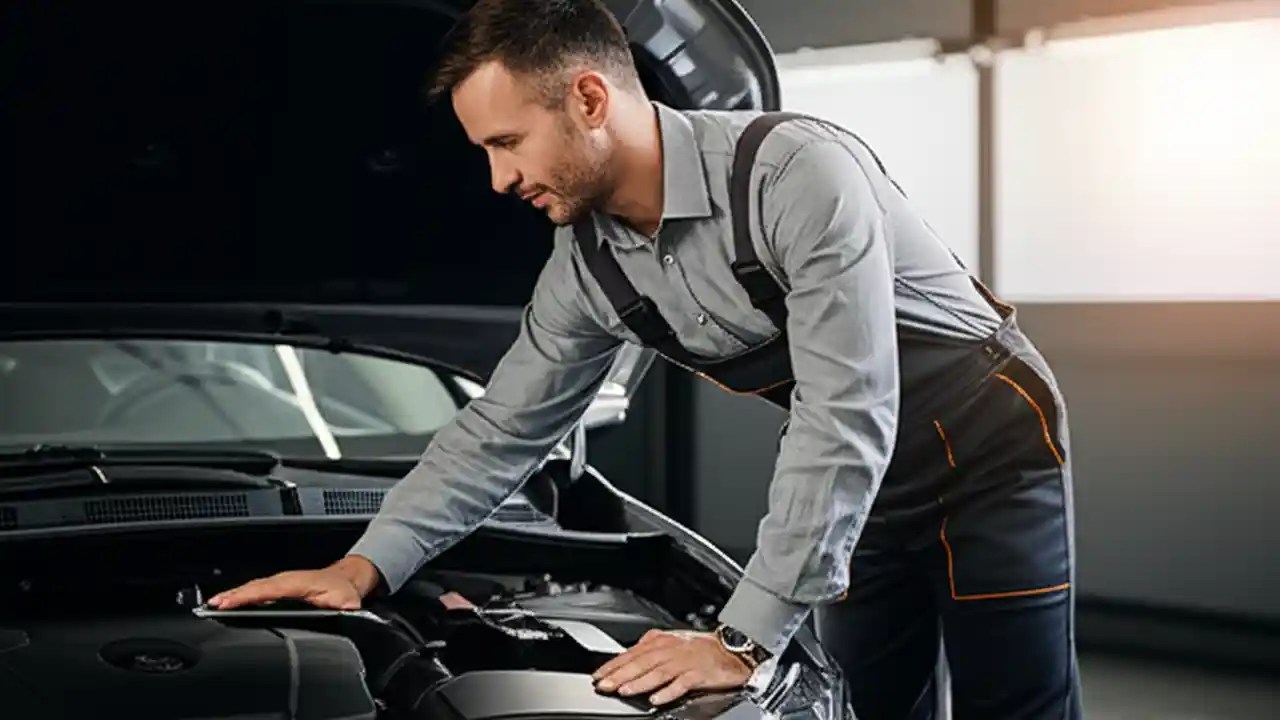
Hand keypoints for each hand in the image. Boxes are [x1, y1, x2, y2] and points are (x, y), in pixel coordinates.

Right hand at [207, 556, 379, 609]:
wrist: (348, 578)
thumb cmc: (344, 590)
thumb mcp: (348, 601)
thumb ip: (345, 608)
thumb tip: (346, 612)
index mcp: (299, 583)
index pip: (268, 589)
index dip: (248, 596)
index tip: (229, 602)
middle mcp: (286, 581)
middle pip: (254, 588)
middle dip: (232, 596)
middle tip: (211, 605)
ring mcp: (281, 583)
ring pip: (253, 589)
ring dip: (233, 595)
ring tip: (213, 605)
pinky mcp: (279, 587)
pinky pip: (257, 591)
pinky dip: (241, 596)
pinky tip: (230, 602)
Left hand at [591, 629, 752, 705]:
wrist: (733, 650)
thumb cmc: (704, 648)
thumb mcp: (674, 641)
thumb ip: (652, 646)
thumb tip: (632, 650)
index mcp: (663, 642)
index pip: (632, 653)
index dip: (613, 664)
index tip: (598, 675)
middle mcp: (671, 650)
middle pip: (641, 663)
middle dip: (620, 674)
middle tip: (603, 685)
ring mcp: (685, 662)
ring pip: (657, 672)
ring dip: (639, 682)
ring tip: (624, 691)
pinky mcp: (699, 674)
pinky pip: (681, 684)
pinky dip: (667, 692)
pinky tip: (655, 700)